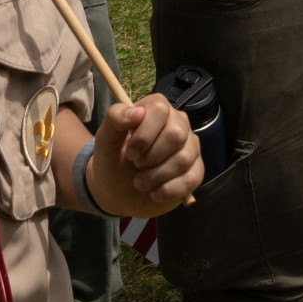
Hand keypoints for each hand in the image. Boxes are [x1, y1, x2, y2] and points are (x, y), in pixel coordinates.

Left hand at [84, 94, 201, 216]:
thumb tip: (137, 112)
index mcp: (156, 109)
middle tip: (136, 165)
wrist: (119, 193)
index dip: (144, 134)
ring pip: (183, 159)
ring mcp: (190, 147)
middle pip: (176, 134)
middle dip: (151, 156)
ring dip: (156, 176)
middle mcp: (178, 123)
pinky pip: (191, 179)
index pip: (160, 109)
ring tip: (140, 182)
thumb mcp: (106, 141)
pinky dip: (168, 190)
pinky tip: (155, 193)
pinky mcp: (196, 170)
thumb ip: (115, 119)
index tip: (130, 152)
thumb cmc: (113, 161)